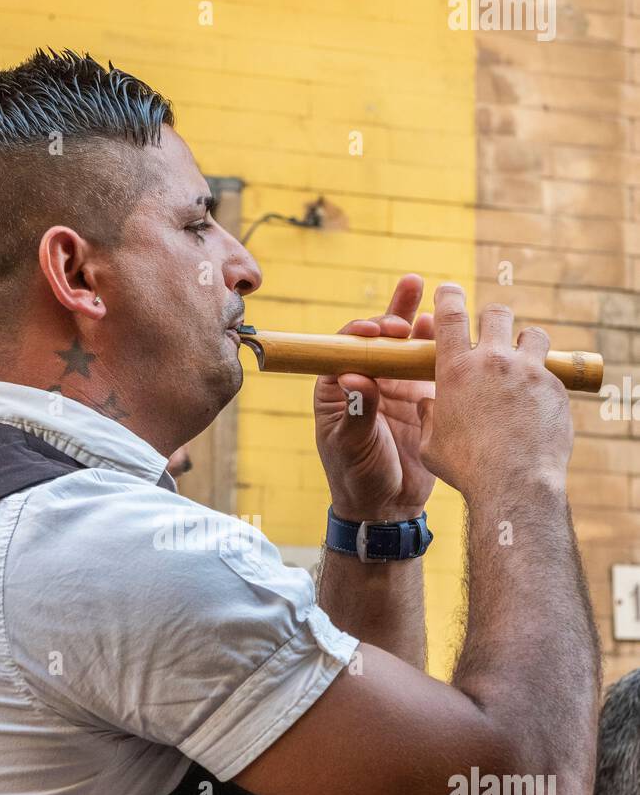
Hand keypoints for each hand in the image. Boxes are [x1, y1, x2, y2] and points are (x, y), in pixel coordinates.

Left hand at [315, 273, 435, 522]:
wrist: (388, 508)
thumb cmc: (357, 478)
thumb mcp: (352, 447)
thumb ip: (356, 412)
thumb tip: (356, 375)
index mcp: (339, 387)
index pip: (347, 347)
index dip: (362, 332)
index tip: (378, 329)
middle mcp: (367, 380)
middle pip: (380, 337)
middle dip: (395, 311)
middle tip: (411, 287)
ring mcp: (397, 387)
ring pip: (408, 347)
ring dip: (420, 320)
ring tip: (434, 293)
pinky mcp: (423, 398)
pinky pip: (432, 368)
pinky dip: (442, 349)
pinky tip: (455, 330)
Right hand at [417, 285, 571, 501]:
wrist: (514, 483)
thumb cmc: (467, 467)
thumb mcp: (433, 443)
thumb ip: (430, 416)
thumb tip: (428, 405)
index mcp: (456, 369)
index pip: (450, 313)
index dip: (449, 296)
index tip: (449, 290)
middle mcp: (493, 360)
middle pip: (497, 313)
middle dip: (494, 319)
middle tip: (493, 334)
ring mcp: (528, 370)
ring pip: (533, 335)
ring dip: (527, 344)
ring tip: (524, 365)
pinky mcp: (556, 387)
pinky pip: (552, 372)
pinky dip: (544, 383)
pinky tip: (538, 407)